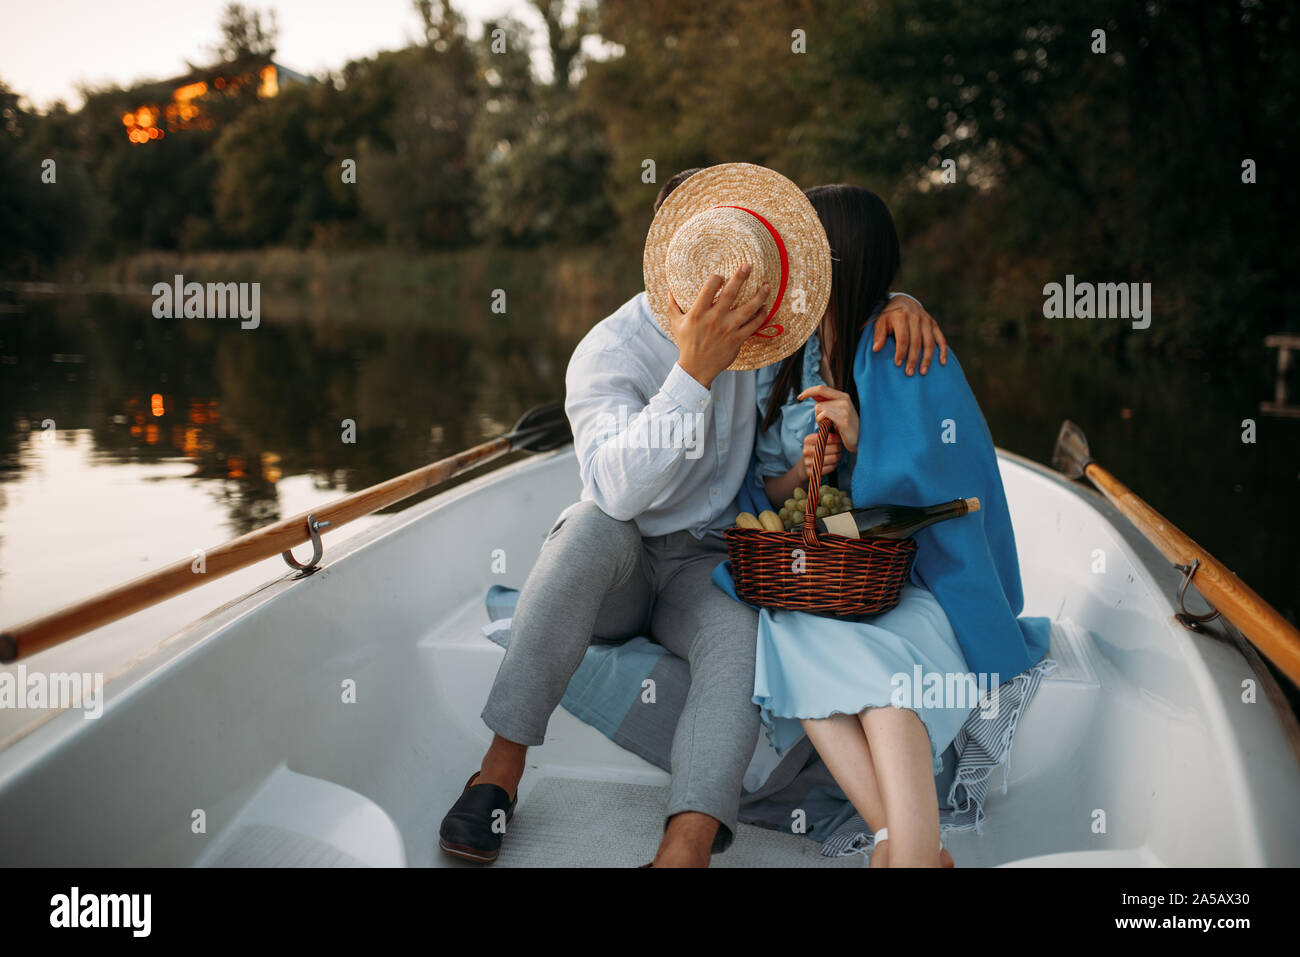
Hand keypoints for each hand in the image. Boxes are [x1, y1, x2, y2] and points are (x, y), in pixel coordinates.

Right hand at [669, 266, 770, 388]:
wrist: (696, 369)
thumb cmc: (687, 344)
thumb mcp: (677, 324)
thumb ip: (673, 306)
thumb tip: (669, 290)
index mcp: (698, 313)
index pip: (709, 288)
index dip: (716, 278)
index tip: (721, 275)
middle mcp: (714, 319)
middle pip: (730, 294)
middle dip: (740, 277)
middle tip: (748, 265)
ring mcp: (728, 329)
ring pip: (748, 309)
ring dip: (759, 296)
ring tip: (767, 286)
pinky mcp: (737, 340)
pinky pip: (753, 325)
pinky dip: (761, 315)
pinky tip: (764, 307)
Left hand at [798, 384, 858, 452]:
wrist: (860, 441)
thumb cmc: (847, 428)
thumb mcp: (837, 413)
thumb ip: (827, 403)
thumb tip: (813, 395)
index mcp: (843, 396)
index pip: (821, 388)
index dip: (808, 391)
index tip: (799, 397)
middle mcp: (845, 400)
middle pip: (818, 403)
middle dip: (817, 415)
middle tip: (827, 424)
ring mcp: (845, 408)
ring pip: (819, 409)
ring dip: (820, 421)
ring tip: (831, 427)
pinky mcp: (844, 418)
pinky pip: (824, 415)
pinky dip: (823, 423)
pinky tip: (831, 428)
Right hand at [799, 428, 843, 476]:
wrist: (805, 464)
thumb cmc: (816, 449)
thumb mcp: (818, 440)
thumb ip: (827, 435)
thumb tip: (839, 431)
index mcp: (808, 440)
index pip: (824, 437)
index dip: (834, 438)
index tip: (839, 440)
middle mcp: (806, 450)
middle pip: (829, 448)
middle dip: (838, 448)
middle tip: (840, 447)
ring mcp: (808, 462)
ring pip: (831, 458)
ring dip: (838, 456)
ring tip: (839, 454)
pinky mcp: (813, 471)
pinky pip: (829, 468)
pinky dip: (834, 465)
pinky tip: (834, 462)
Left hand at [872, 295, 947, 375]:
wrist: (903, 300)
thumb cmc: (889, 315)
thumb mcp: (880, 322)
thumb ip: (878, 335)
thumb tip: (875, 349)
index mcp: (902, 317)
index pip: (903, 338)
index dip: (901, 352)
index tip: (898, 364)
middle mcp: (916, 318)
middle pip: (916, 342)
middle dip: (913, 359)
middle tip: (910, 373)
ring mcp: (927, 321)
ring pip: (929, 342)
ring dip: (927, 358)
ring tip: (923, 372)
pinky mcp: (934, 324)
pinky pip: (941, 338)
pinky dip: (943, 350)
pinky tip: (942, 363)